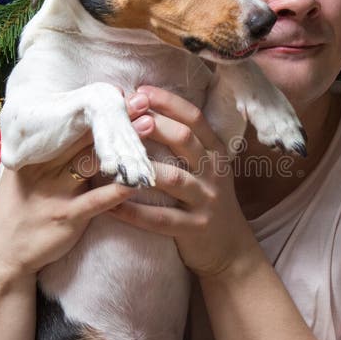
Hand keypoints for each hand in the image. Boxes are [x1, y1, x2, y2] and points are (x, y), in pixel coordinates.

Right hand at [0, 101, 149, 284]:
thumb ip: (51, 153)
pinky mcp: (66, 218)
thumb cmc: (20, 208)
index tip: (120, 93)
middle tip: (141, 102)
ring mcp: (55, 193)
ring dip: (122, 146)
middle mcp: (44, 169)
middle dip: (113, 120)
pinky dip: (116, 191)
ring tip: (147, 128)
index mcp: (35, 155)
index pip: (69, 127)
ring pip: (92, 164)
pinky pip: (94, 202)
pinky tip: (136, 181)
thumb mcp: (27, 174)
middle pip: (84, 139)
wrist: (1, 252)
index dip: (96, 110)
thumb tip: (80, 128)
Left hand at [113, 86, 261, 276]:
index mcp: (215, 152)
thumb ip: (184, 143)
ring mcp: (207, 200)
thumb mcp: (206, 167)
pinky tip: (111, 205)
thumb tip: (144, 112)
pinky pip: (161, 219)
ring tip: (111, 160)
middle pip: (184, 140)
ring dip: (140, 167)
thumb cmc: (206, 200)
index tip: (140, 91)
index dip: (167, 102)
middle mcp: (214, 172)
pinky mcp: (195, 228)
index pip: (194, 118)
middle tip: (124, 119)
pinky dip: (134, 212)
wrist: (230, 248)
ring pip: (173, 178)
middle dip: (153, 125)